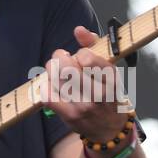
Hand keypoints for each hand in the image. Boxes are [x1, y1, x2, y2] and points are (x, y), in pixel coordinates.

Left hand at [42, 26, 131, 142]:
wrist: (110, 128)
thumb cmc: (107, 92)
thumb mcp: (107, 67)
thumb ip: (93, 45)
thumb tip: (78, 30)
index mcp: (110, 78)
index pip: (87, 57)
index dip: (79, 53)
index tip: (80, 58)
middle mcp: (98, 93)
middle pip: (66, 67)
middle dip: (59, 58)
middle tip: (62, 59)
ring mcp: (83, 106)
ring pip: (55, 79)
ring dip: (52, 71)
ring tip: (57, 73)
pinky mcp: (70, 116)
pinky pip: (47, 95)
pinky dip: (46, 86)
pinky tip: (53, 86)